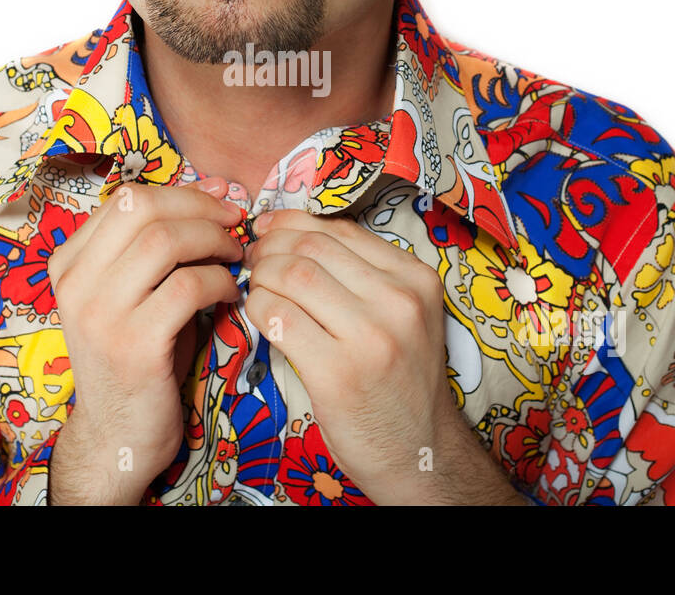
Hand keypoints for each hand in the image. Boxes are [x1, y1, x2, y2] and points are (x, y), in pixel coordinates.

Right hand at [45, 177, 244, 503]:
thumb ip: (161, 245)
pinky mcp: (134, 345)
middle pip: (141, 208)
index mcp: (68, 264)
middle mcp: (75, 284)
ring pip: (164, 241)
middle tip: (233, 225)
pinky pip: (189, 286)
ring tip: (235, 257)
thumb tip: (215, 190)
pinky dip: (221, 281)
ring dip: (214, 241)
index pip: (126, 199)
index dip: (182, 191)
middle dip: (198, 207)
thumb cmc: (136, 357)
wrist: (116, 437)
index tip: (220, 200)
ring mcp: (100, 314)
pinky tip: (231, 295)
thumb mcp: (135, 294)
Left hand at [242, 209, 482, 504]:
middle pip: (313, 247)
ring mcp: (371, 337)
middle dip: (271, 247)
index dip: (294, 222)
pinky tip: (258, 317)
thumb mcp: (403, 317)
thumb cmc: (401, 381)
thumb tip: (290, 232)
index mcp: (417, 279)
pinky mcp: (337, 372)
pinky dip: (258, 309)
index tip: (268, 228)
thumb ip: (363, 275)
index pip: (342, 229)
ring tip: (255, 289)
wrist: (420, 452)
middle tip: (254, 261)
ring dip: (261, 277)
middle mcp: (399, 301)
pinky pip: (279, 318)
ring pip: (292, 276)